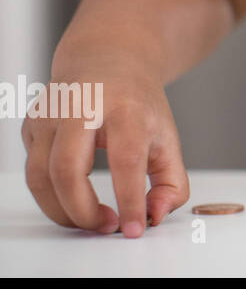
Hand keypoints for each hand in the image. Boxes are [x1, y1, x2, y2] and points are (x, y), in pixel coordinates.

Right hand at [23, 50, 189, 236]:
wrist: (108, 60)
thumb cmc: (138, 103)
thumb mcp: (167, 137)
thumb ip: (171, 182)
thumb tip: (154, 216)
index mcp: (126, 108)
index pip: (125, 159)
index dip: (128, 199)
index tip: (134, 228)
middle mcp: (83, 106)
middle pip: (67, 169)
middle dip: (84, 211)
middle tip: (107, 226)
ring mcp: (51, 114)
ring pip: (39, 176)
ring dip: (62, 211)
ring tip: (90, 219)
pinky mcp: (31, 125)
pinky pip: (33, 172)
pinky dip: (51, 196)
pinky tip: (73, 198)